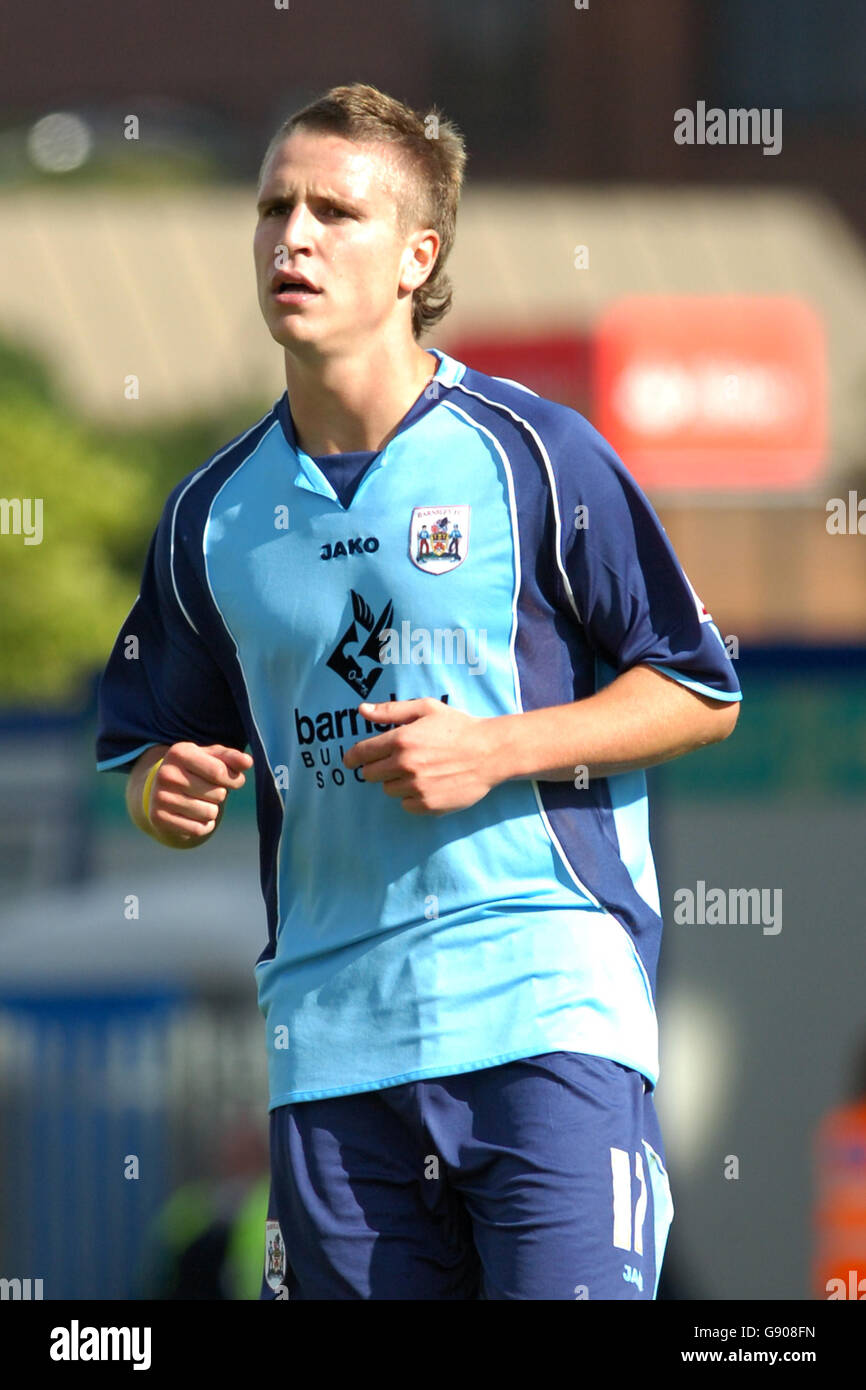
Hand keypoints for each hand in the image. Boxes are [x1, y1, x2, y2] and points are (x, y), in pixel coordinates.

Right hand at [147, 742, 252, 842]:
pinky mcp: (159, 818)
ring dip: (213, 810)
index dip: (234, 779)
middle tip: (209, 790)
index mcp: (179, 753)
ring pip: (210, 813)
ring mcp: (160, 797)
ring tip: (202, 801)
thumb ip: (231, 758)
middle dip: (221, 794)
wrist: (160, 789)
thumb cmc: (194, 770)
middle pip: (218, 794)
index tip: (234, 779)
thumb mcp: (211, 757)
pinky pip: (198, 829)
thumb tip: (248, 762)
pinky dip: (205, 825)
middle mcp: (166, 774)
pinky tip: (197, 816)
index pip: (219, 772)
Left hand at [342, 698, 495, 814]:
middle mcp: (406, 765)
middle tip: (397, 762)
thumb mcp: (426, 709)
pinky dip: (412, 797)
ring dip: (397, 782)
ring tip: (418, 771)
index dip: (352, 757)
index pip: (362, 753)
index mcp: (402, 740)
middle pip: (371, 774)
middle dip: (378, 767)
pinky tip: (428, 785)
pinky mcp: (428, 805)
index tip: (350, 761)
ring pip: (388, 790)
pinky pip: (405, 805)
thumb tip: (361, 711)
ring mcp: (417, 787)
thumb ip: (391, 711)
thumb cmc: (458, 727)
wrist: (490, 752)